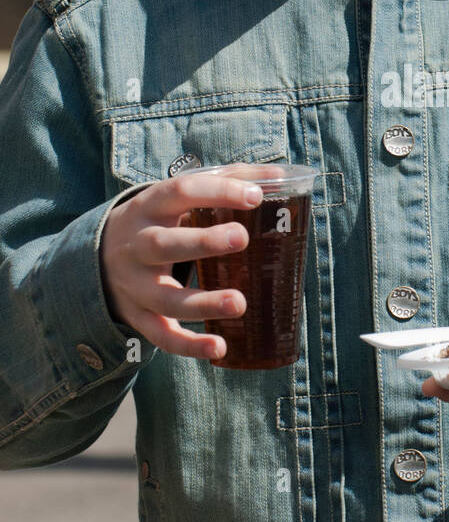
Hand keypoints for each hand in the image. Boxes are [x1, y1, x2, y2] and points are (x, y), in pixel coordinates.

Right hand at [98, 164, 281, 359]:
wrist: (95, 257)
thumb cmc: (158, 220)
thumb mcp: (179, 196)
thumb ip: (227, 180)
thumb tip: (280, 174)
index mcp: (152, 206)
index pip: (181, 191)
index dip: (218, 192)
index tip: (255, 196)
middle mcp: (138, 244)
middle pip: (164, 244)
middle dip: (203, 242)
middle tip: (242, 237)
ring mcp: (135, 284)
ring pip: (164, 297)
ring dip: (201, 302)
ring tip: (239, 303)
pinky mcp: (137, 316)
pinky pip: (160, 335)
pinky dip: (187, 345)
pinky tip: (218, 347)